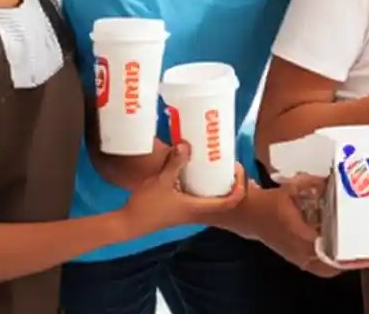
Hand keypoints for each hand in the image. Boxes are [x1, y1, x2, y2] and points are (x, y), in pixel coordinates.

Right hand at [121, 143, 245, 234]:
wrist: (128, 224)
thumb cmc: (147, 205)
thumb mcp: (161, 181)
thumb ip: (175, 163)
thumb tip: (186, 145)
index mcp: (197, 207)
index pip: (228, 202)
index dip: (239, 188)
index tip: (239, 171)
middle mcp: (196, 211)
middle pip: (223, 200)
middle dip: (230, 183)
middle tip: (230, 165)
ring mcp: (188, 212)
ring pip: (210, 198)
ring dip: (216, 185)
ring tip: (216, 165)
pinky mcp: (179, 209)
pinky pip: (198, 197)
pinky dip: (203, 186)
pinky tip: (195, 173)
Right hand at [263, 173, 368, 276]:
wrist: (252, 217)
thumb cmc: (274, 204)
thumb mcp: (293, 189)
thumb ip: (314, 184)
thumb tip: (336, 178)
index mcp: (306, 245)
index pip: (341, 256)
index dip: (365, 255)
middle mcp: (311, 259)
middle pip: (348, 263)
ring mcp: (312, 262)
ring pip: (344, 262)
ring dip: (365, 255)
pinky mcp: (313, 258)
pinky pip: (338, 259)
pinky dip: (354, 252)